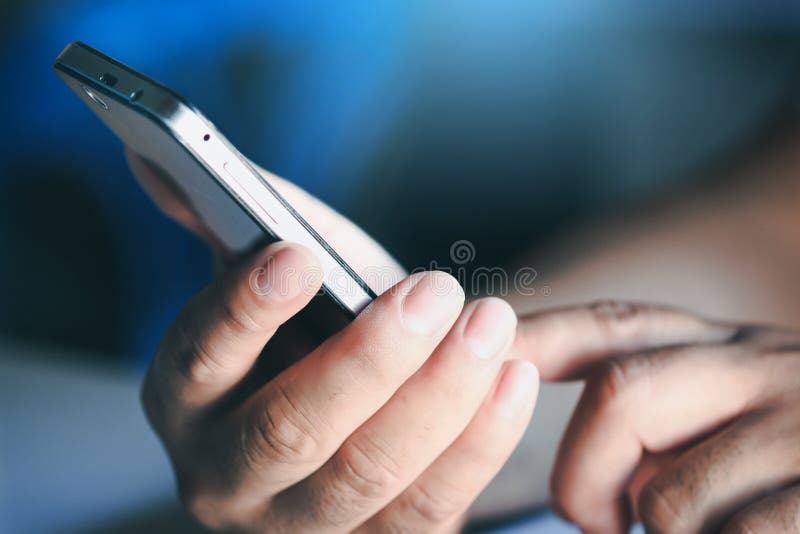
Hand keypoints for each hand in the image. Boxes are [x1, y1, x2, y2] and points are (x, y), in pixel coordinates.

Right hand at [129, 151, 539, 531]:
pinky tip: (511, 378)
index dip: (244, 309)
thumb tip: (155, 152)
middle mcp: (227, 473)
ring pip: (367, 473)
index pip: (199, 358)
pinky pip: (429, 506)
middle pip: (290, 430)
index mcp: (187, 398)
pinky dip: (477, 443)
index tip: (299, 253)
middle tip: (432, 291)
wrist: (350, 409)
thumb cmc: (306, 329)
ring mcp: (299, 520)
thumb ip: (226, 216)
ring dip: (438, 397)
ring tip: (489, 325)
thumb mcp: (268, 275)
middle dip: (368, 358)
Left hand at [513, 301, 799, 532]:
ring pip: (666, 496)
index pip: (616, 326)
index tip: (484, 346)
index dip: (540, 337)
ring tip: (709, 531)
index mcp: (733, 348)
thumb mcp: (744, 419)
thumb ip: (671, 419)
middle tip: (598, 524)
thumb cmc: (794, 468)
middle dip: (580, 476)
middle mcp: (765, 367)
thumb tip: (599, 473)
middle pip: (619, 393)